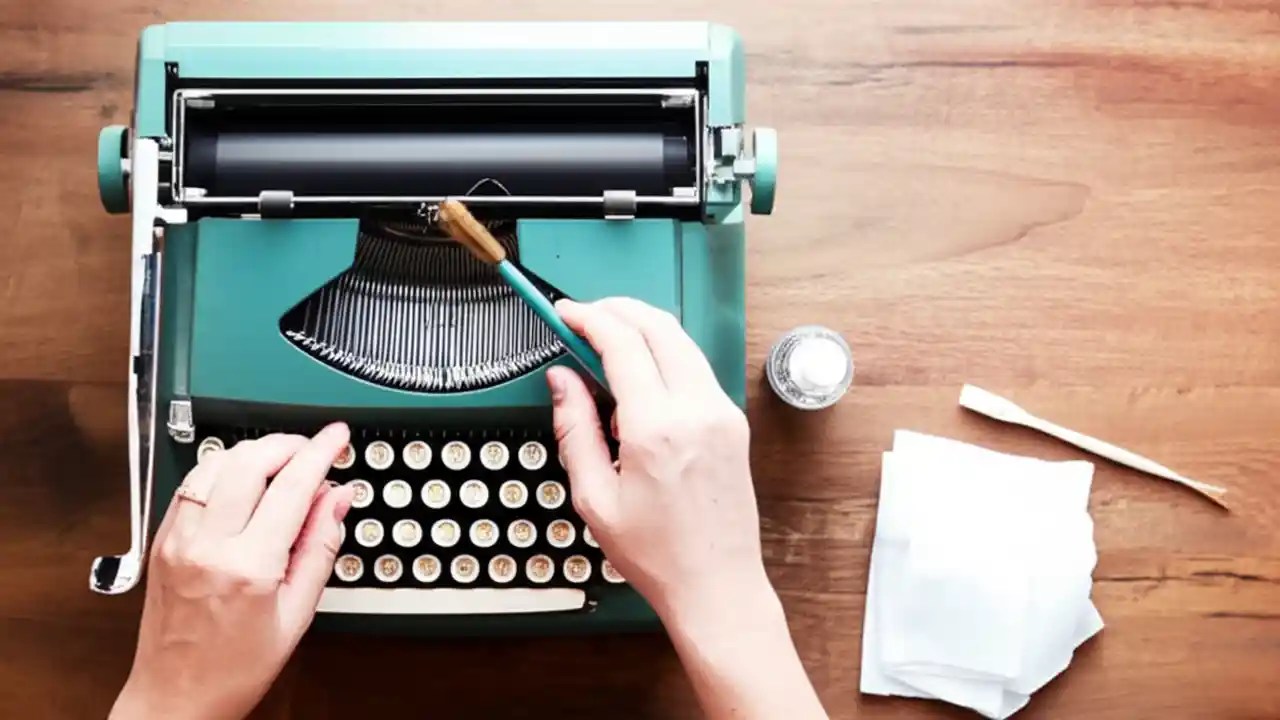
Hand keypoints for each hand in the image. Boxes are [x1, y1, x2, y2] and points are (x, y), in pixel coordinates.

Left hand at [111, 423, 354, 719]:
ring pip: (215, 463)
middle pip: (249, 461)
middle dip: (286, 444)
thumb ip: (320, 547)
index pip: (292, 487)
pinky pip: (192, 484)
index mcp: (248, 568)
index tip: (336, 437)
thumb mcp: (297, 614)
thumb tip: (338, 499)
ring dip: (252, 452)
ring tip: (279, 465)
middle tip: (311, 450)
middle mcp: (207, 546)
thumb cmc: (235, 669)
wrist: (175, 699)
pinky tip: (242, 483)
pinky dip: (222, 471)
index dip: (320, 453)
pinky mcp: (161, 540)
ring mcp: (177, 540)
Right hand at [547, 298, 767, 622]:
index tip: (566, 313)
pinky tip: (640, 374)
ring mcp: (721, 413)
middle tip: (585, 316)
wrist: (715, 584)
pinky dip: (665, 354)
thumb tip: (562, 381)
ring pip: (681, 340)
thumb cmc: (658, 554)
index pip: (623, 342)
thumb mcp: (594, 497)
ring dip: (644, 327)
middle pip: (659, 326)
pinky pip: (696, 368)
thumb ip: (574, 430)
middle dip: (618, 310)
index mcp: (657, 428)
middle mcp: (697, 411)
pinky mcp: (733, 422)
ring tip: (608, 339)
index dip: (589, 318)